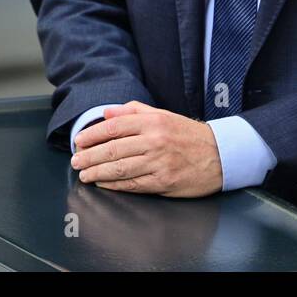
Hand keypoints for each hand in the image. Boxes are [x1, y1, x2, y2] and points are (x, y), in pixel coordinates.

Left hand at [71, 101, 222, 196]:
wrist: (220, 155)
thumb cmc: (189, 135)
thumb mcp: (164, 115)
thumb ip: (134, 111)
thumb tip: (107, 112)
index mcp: (153, 121)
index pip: (114, 126)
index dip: (92, 135)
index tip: (79, 141)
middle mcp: (155, 141)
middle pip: (113, 149)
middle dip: (89, 156)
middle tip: (75, 161)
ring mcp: (159, 163)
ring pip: (119, 168)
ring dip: (97, 172)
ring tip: (84, 174)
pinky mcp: (163, 182)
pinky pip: (132, 184)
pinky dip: (114, 184)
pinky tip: (103, 183)